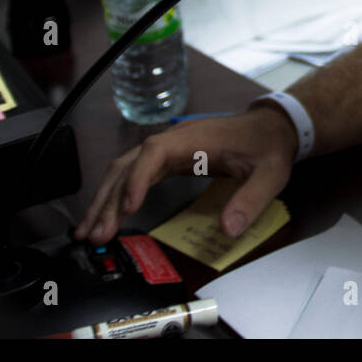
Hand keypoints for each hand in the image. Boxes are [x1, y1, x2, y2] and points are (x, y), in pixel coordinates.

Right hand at [73, 104, 298, 244]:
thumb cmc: (269, 146)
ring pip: (126, 169)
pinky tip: (108, 215)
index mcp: (196, 139)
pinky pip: (136, 174)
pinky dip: (119, 194)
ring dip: (106, 199)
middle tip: (95, 234)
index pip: (155, 153)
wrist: (272, 126)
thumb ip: (250, 200)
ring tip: (89, 231)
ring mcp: (169, 148)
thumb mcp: (270, 174)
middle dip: (109, 199)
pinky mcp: (169, 158)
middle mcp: (175, 140)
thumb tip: (228, 229)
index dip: (138, 178)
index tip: (127, 207)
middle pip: (130, 164)